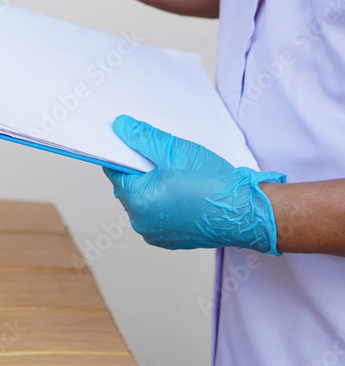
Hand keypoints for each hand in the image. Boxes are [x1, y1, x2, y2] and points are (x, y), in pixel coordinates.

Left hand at [103, 115, 285, 252]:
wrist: (250, 213)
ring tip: (177, 173)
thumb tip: (121, 126)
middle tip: (163, 156)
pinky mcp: (173, 239)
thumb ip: (144, 138)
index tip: (134, 142)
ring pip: (145, 201)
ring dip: (155, 185)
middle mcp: (142, 223)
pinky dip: (167, 201)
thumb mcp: (176, 151)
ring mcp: (157, 234)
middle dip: (141, 170)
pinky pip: (160, 214)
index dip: (124, 153)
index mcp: (137, 201)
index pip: (115, 171)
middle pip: (130, 186)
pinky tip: (184, 189)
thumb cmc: (215, 185)